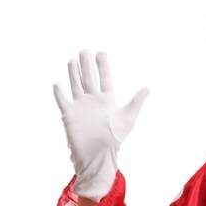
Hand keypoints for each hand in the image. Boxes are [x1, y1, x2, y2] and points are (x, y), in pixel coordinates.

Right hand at [53, 50, 148, 200]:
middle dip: (86, 65)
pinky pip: (63, 101)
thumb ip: (136, 102)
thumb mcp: (128, 118)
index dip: (103, 66)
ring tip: (72, 60)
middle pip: (89, 78)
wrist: (97, 155)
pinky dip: (59, 93)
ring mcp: (81, 107)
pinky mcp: (69, 115)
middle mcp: (93, 101)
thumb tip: (148, 88)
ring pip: (76, 86)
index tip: (101, 53)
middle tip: (84, 50)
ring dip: (73, 73)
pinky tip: (56, 84)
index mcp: (107, 100)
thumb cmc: (114, 139)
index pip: (105, 78)